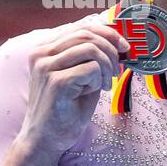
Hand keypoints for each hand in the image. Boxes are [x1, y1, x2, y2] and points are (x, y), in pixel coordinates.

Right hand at [18, 15, 129, 157]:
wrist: (47, 138)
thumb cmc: (67, 108)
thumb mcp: (81, 75)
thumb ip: (91, 57)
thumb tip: (118, 41)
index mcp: (45, 48)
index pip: (81, 27)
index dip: (108, 33)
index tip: (124, 47)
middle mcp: (41, 54)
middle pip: (87, 35)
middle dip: (111, 50)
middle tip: (117, 70)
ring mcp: (46, 67)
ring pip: (91, 49)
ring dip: (107, 67)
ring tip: (104, 84)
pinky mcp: (56, 82)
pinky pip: (91, 69)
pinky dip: (100, 80)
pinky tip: (95, 91)